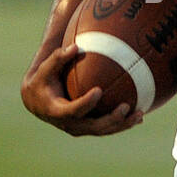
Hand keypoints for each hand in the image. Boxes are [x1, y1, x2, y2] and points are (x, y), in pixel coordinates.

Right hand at [20, 42, 142, 136]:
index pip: (73, 110)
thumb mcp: (45, 70)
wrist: (37, 103)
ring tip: (140, 114)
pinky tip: (139, 117)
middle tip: (125, 106)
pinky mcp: (88, 129)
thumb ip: (58, 59)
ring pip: (103, 130)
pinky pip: (107, 129)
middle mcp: (69, 125)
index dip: (86, 103)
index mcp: (57, 111)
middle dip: (111, 119)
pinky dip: (122, 124)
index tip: (98, 90)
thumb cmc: (42, 82)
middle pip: (93, 126)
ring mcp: (80, 129)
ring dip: (122, 124)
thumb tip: (75, 46)